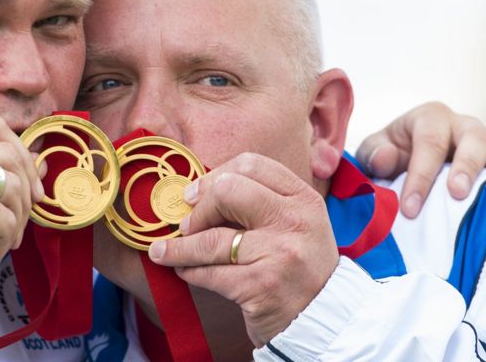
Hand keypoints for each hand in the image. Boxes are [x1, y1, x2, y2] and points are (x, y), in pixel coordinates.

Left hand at [147, 153, 338, 345]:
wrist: (323, 321)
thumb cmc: (298, 268)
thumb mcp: (294, 225)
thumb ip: (259, 203)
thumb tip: (197, 193)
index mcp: (303, 199)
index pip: (251, 165)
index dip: (214, 176)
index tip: (194, 194)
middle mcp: (294, 221)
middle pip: (228, 191)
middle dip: (198, 208)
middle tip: (186, 225)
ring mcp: (279, 253)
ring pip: (210, 238)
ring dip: (178, 246)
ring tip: (163, 251)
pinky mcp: (261, 286)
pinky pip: (209, 272)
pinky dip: (188, 270)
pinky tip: (183, 270)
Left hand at [356, 102, 485, 217]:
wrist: (403, 165)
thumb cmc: (389, 159)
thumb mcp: (374, 153)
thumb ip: (375, 153)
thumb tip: (390, 158)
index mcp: (430, 118)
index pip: (428, 142)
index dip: (420, 175)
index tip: (410, 209)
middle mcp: (463, 127)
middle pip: (473, 138)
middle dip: (466, 166)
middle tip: (457, 194)